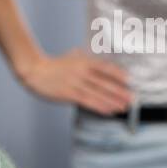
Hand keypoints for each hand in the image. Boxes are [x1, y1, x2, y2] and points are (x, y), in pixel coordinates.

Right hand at [16, 47, 133, 114]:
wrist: (34, 71)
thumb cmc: (53, 65)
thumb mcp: (71, 56)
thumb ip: (84, 58)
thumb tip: (96, 59)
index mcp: (83, 61)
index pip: (105, 67)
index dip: (118, 74)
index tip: (129, 80)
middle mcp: (81, 71)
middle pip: (105, 83)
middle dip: (120, 91)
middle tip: (132, 98)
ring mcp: (75, 83)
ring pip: (98, 94)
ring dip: (113, 101)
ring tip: (124, 107)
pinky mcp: (68, 94)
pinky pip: (88, 101)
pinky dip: (100, 106)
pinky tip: (109, 111)